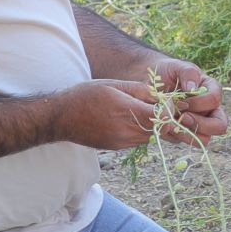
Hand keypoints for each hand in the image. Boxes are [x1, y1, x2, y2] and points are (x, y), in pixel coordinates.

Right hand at [55, 77, 169, 151]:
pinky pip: (137, 139)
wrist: (61, 118)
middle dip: (163, 117)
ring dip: (151, 124)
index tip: (164, 100)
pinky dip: (139, 130)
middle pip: (159, 129)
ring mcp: (122, 142)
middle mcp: (126, 131)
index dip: (168, 109)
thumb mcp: (113, 84)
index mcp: (127, 112)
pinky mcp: (117, 147)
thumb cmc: (86, 95)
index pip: (163, 117)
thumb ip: (139, 90)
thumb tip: (159, 95)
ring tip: (140, 109)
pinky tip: (128, 119)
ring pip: (150, 135)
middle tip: (156, 104)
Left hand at [136, 55, 225, 145]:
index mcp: (211, 90)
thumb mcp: (176, 66)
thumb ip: (188, 73)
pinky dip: (176, 136)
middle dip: (201, 124)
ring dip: (189, 134)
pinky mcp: (186, 132)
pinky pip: (187, 141)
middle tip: (182, 117)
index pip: (215, 100)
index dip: (200, 103)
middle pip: (219, 125)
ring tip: (172, 124)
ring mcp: (198, 123)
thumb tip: (193, 88)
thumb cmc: (166, 72)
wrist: (150, 82)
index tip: (181, 101)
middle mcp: (209, 110)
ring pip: (205, 139)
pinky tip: (165, 126)